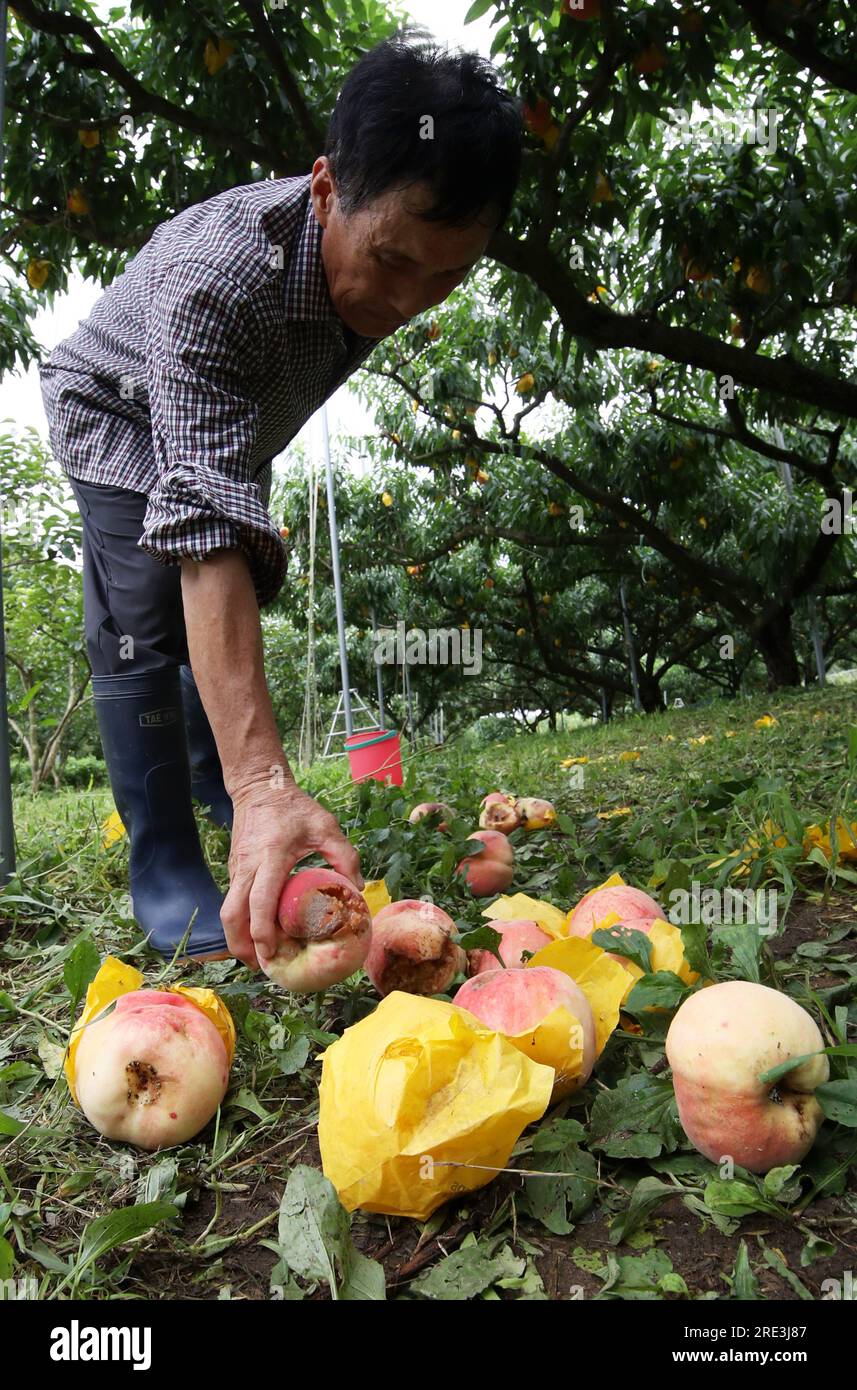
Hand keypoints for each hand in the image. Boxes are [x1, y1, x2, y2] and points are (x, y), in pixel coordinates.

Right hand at [221, 781, 363, 969]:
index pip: (259, 901)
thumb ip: (344, 856)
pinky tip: (261, 931)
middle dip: (241, 946)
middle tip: (262, 966)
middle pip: (231, 915)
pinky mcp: (233, 870)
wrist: (260, 787)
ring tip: (260, 957)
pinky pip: (232, 902)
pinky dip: (241, 921)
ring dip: (238, 938)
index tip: (271, 953)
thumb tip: (357, 889)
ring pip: (227, 912)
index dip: (262, 932)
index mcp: (270, 858)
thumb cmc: (295, 808)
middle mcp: (247, 867)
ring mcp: (236, 869)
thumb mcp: (325, 826)